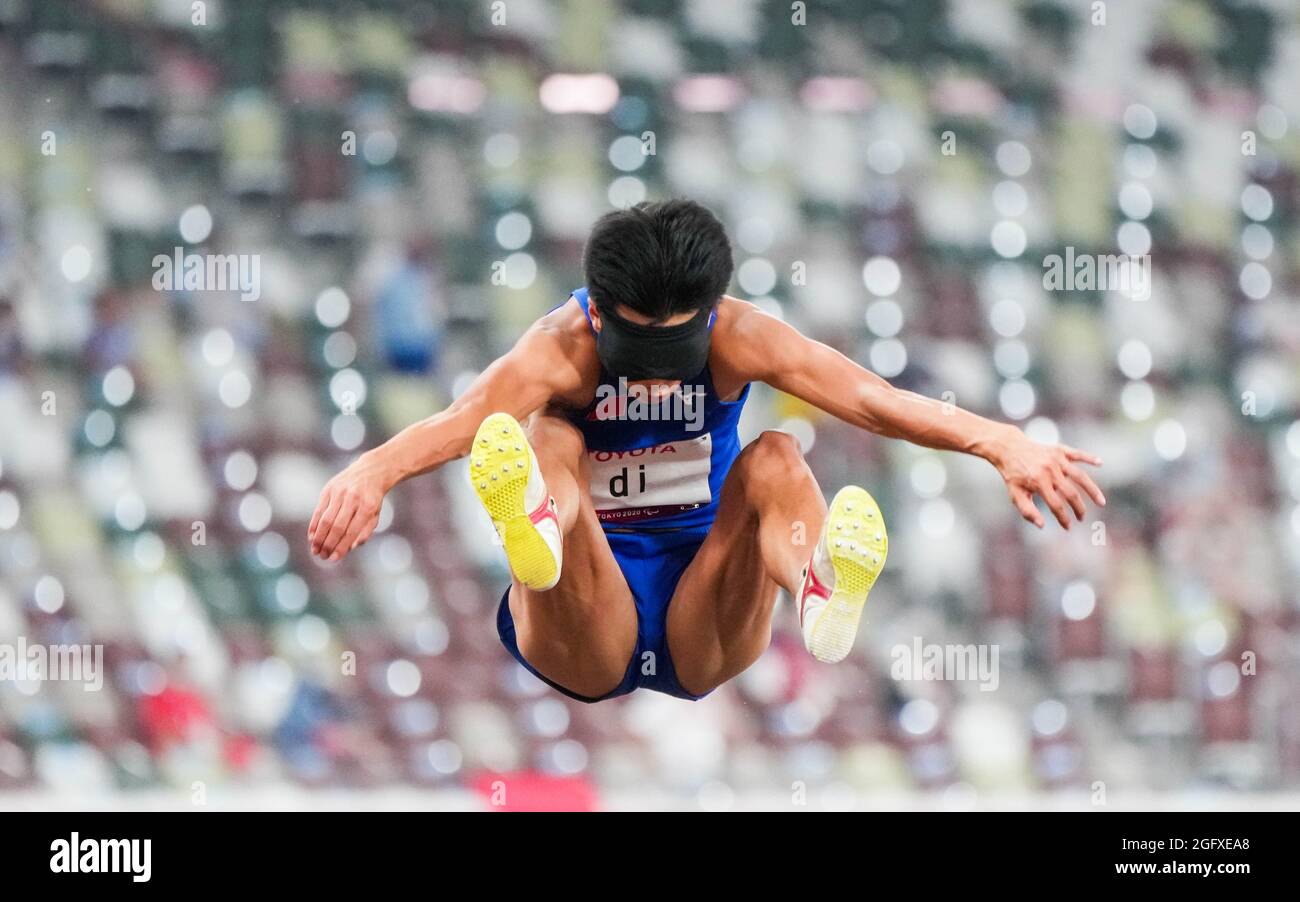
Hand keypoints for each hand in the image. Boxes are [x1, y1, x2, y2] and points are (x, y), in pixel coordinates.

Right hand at [307, 455, 391, 560]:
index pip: (352, 531)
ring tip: (315, 550)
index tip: (334, 559)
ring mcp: (339, 492)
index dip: (342, 547)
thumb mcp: (375, 515)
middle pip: (337, 526)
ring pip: (326, 519)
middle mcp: (353, 498)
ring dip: (319, 537)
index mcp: (367, 506)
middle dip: (328, 544)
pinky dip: (314, 525)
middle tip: (322, 557)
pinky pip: (319, 510)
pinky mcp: (329, 489)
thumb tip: (350, 547)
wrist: (371, 471)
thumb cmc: (372, 498)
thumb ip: (365, 532)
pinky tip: (312, 537)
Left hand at [987, 427, 1104, 529]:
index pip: (1056, 505)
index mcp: (1038, 482)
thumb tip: (1042, 526)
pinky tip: (1100, 463)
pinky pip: (1078, 454)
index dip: (1063, 518)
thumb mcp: (1015, 494)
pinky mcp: (1060, 450)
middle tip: (1082, 518)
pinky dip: (1089, 458)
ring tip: (1101, 502)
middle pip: (1071, 493)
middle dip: (1079, 509)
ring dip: (1092, 490)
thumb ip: (1027, 511)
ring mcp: (1056, 459)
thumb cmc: (1013, 474)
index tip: (1068, 526)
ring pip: (1080, 476)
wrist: (1009, 448)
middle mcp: (1050, 470)